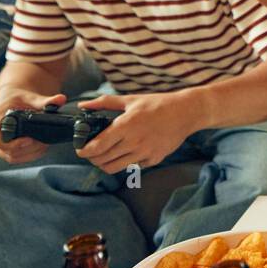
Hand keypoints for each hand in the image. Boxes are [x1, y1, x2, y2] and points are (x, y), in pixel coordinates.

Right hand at [0, 89, 65, 164]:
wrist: (11, 100)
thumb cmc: (17, 98)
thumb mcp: (29, 97)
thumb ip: (45, 100)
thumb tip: (61, 99)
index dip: (13, 144)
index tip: (30, 140)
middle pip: (8, 152)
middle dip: (29, 149)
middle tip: (44, 142)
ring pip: (13, 158)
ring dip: (31, 154)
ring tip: (44, 144)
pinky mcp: (5, 150)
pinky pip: (16, 158)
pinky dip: (30, 155)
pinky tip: (41, 148)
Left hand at [75, 92, 196, 174]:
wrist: (185, 112)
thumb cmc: (158, 104)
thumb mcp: (130, 100)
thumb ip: (105, 103)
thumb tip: (83, 105)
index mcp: (126, 126)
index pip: (97, 146)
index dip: (84, 151)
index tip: (80, 150)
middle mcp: (134, 142)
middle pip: (103, 160)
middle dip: (92, 158)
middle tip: (90, 153)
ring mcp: (144, 153)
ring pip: (115, 168)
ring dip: (105, 164)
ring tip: (104, 156)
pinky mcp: (154, 159)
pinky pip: (133, 166)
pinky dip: (126, 162)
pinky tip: (128, 152)